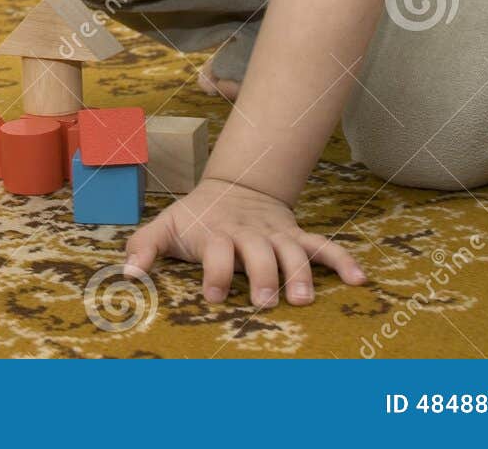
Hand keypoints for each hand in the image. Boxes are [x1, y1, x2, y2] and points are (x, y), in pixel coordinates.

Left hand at [124, 177, 366, 306]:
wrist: (234, 187)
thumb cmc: (196, 217)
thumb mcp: (166, 226)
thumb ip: (143, 247)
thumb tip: (128, 275)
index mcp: (217, 232)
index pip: (217, 251)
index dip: (214, 272)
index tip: (212, 296)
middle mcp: (249, 234)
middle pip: (259, 252)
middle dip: (263, 275)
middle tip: (264, 300)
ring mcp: (276, 235)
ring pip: (293, 251)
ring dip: (300, 273)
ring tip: (302, 299)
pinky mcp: (297, 237)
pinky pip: (324, 246)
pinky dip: (342, 260)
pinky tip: (359, 279)